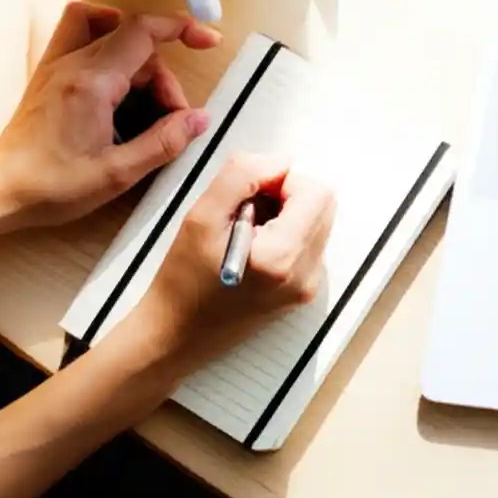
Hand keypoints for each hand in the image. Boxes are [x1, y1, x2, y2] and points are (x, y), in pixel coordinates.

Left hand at [0, 2, 221, 231]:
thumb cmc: (48, 187)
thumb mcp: (117, 173)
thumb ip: (163, 142)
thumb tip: (196, 120)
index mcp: (91, 82)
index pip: (142, 31)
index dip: (180, 28)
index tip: (206, 40)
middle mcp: (71, 65)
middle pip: (133, 41)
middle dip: (163, 74)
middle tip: (171, 118)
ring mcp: (56, 67)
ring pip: (107, 33)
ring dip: (136, 56)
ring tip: (145, 101)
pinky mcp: (49, 77)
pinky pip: (83, 40)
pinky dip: (109, 50)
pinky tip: (119, 91)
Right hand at [133, 153, 335, 367]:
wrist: (174, 337)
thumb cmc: (181, 280)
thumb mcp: (200, 217)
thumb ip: (243, 177)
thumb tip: (280, 161)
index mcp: (283, 257)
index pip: (316, 192)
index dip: (284, 180)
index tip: (250, 193)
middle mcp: (305, 275)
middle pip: (322, 206)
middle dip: (287, 195)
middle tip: (246, 208)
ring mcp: (307, 287)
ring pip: (317, 222)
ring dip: (287, 214)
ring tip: (245, 229)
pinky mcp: (301, 293)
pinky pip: (309, 244)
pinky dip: (286, 234)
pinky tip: (252, 246)